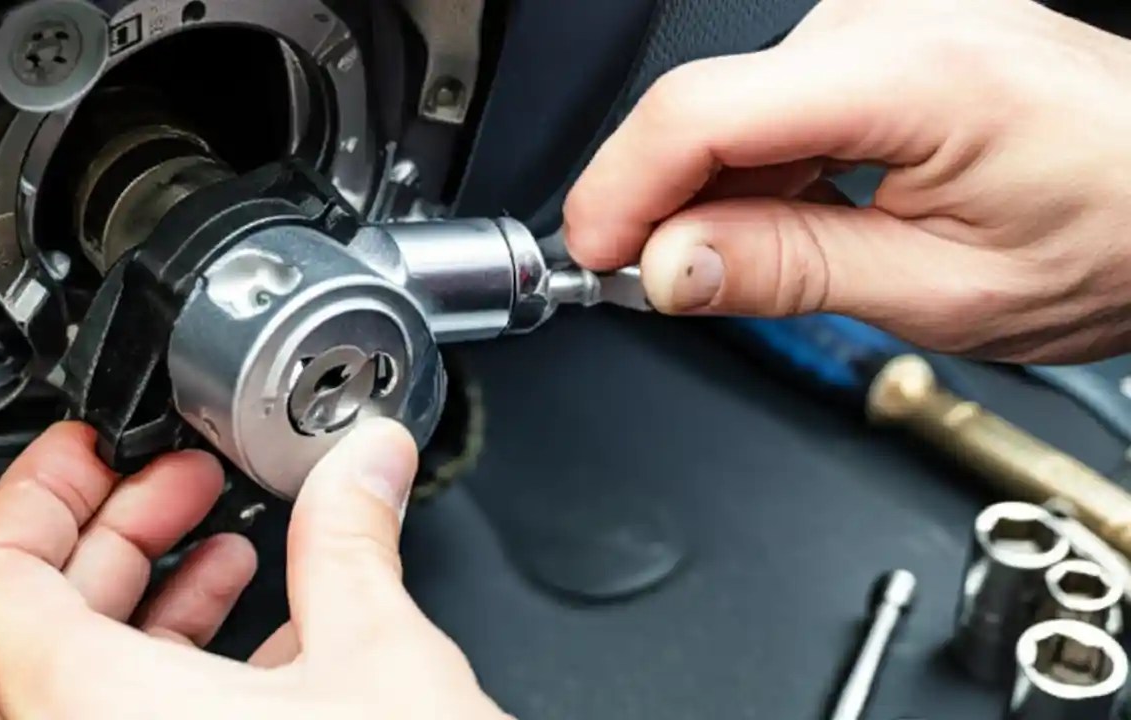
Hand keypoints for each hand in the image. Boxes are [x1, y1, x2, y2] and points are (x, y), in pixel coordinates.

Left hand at [0, 419, 507, 719]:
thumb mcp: (384, 662)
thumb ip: (353, 537)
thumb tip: (366, 460)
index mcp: (92, 716)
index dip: (42, 491)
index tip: (100, 451)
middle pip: (29, 630)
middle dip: (118, 538)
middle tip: (186, 491)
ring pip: (68, 694)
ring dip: (142, 610)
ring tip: (226, 557)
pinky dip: (162, 682)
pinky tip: (259, 645)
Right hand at [565, 0, 1130, 362]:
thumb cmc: (1111, 233)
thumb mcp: (942, 290)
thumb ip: (790, 270)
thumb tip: (668, 266)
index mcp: (913, 71)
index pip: (700, 112)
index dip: (620, 191)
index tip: (592, 257)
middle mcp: (890, 19)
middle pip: (706, 108)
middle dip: (663, 207)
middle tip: (664, 289)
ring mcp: (884, 20)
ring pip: (733, 109)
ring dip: (713, 194)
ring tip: (754, 268)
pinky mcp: (881, 39)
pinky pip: (776, 102)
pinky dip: (757, 171)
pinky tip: (788, 222)